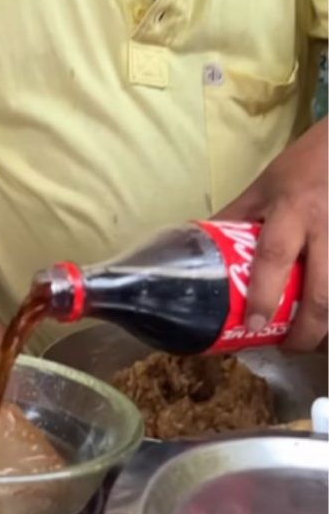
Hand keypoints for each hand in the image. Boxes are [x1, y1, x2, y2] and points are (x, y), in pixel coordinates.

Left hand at [215, 119, 326, 350]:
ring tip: (317, 341)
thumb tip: (197, 248)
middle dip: (309, 327)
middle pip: (322, 289)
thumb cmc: (306, 164)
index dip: (262, 294)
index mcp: (292, 211)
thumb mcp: (264, 186)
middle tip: (292, 348)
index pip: (273, 257)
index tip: (252, 325)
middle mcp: (327, 226)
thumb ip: (236, 217)